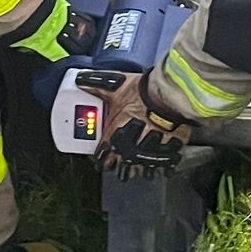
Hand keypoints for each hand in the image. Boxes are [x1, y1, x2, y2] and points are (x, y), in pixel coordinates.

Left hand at [78, 69, 194, 175]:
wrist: (169, 96)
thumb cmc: (143, 93)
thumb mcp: (115, 88)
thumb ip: (97, 88)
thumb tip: (81, 81)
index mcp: (113, 136)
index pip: (101, 157)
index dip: (101, 159)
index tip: (103, 158)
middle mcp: (129, 149)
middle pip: (121, 168)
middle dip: (121, 165)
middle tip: (122, 160)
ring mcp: (149, 154)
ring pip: (140, 171)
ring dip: (139, 167)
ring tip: (140, 162)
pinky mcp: (168, 154)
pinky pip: (162, 167)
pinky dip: (161, 165)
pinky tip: (161, 160)